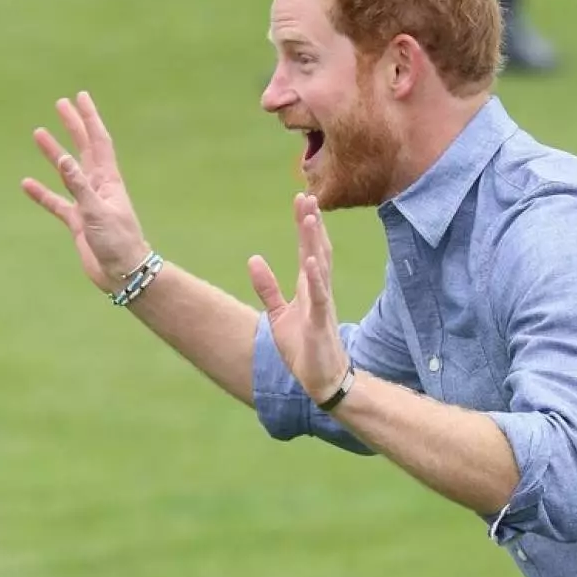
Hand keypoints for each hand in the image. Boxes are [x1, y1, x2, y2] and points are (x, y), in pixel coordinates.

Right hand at [22, 91, 150, 291]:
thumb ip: (79, 186)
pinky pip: (56, 203)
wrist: (124, 274)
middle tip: (61, 104)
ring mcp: (88, 204)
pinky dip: (42, 193)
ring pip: (67, 173)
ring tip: (38, 133)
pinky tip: (27, 184)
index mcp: (109, 182)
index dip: (90, 119)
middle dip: (74, 127)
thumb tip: (63, 159)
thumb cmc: (118, 243)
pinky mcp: (78, 223)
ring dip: (54, 153)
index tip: (81, 97)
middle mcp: (99, 189)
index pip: (99, 142)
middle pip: (84, 150)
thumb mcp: (97, 212)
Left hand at [248, 194, 348, 404]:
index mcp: (308, 288)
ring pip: (320, 268)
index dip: (305, 224)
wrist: (322, 381)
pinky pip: (318, 298)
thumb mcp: (278, 314)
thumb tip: (253, 259)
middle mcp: (318, 291)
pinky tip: (311, 262)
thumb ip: (267, 287)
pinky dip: (316, 279)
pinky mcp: (320, 324)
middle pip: (316, 250)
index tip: (302, 198)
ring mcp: (321, 306)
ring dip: (315, 243)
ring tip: (311, 218)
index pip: (308, 249)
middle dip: (311, 224)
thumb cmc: (304, 348)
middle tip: (307, 195)